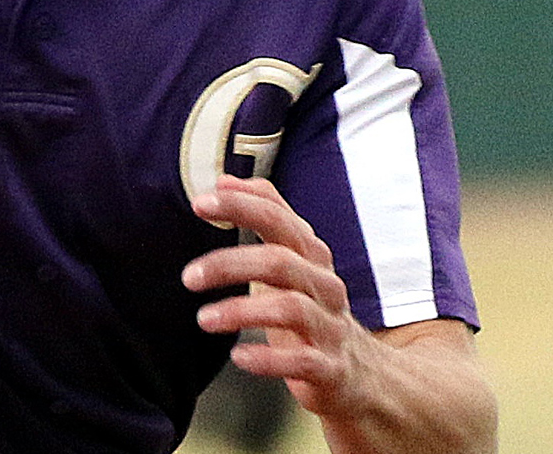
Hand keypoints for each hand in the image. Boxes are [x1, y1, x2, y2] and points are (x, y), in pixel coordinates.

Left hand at [180, 175, 388, 418]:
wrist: (362, 372)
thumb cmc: (313, 309)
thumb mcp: (292, 259)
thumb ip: (264, 219)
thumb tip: (224, 181)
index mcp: (311, 255)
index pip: (278, 218)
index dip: (240, 206)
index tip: (201, 203)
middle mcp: (324, 284)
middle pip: (279, 261)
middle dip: (230, 264)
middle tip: (190, 277)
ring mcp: (330, 326)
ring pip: (290, 308)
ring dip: (241, 311)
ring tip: (205, 319)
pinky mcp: (331, 367)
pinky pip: (302, 361)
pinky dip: (268, 358)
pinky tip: (239, 356)